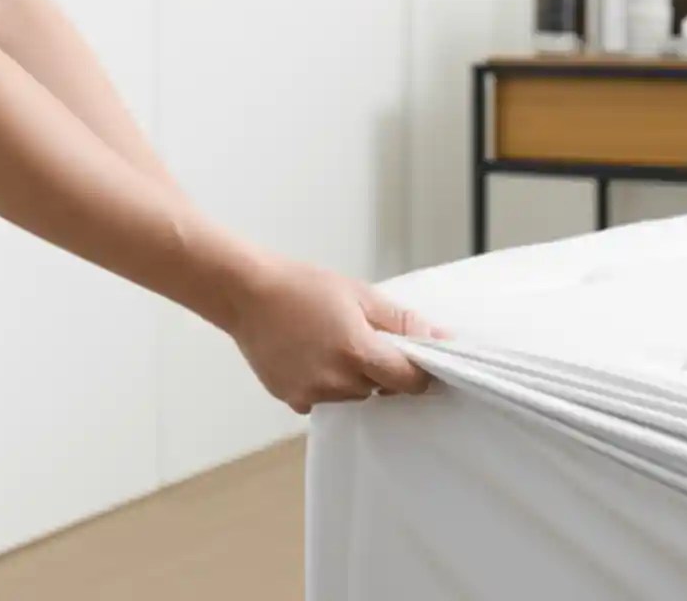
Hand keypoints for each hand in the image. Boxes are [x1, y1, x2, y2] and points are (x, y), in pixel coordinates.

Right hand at [226, 259, 444, 413]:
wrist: (247, 294)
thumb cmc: (303, 287)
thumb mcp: (361, 295)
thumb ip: (402, 322)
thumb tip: (440, 339)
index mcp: (358, 351)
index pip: (408, 381)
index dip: (417, 372)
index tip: (415, 360)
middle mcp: (336, 380)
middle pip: (380, 389)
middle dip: (379, 369)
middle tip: (360, 337)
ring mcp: (311, 393)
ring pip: (352, 395)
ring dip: (351, 377)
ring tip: (329, 343)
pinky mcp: (291, 398)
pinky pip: (322, 400)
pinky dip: (324, 384)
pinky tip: (309, 356)